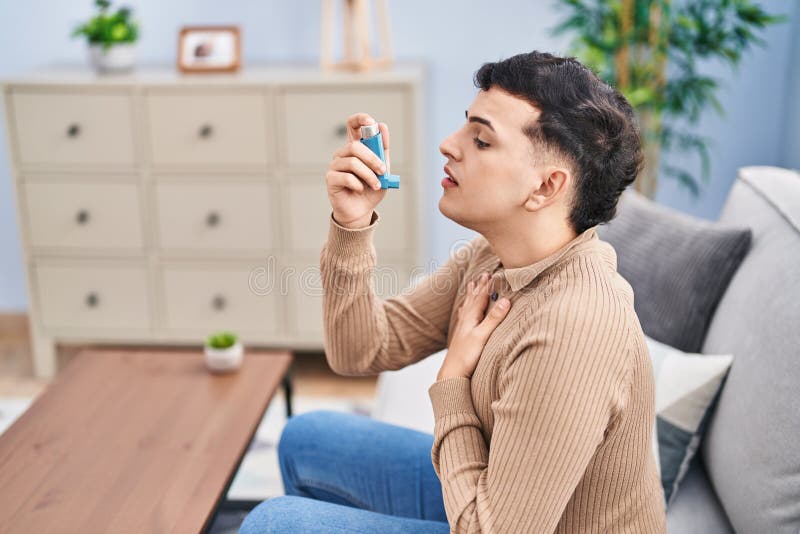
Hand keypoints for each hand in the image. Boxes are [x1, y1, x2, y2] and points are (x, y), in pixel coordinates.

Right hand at [325, 113, 390, 228]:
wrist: (361, 211)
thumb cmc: (370, 189)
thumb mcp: (382, 169)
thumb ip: (382, 150)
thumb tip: (382, 126)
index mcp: (355, 148)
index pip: (352, 125)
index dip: (360, 119)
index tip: (371, 122)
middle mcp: (343, 154)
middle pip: (355, 146)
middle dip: (373, 159)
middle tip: (382, 171)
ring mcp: (334, 166)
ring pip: (352, 162)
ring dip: (368, 174)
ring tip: (375, 185)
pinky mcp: (330, 179)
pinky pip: (346, 177)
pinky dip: (358, 184)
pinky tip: (360, 190)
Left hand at [437, 272, 510, 380]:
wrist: (451, 374)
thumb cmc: (467, 356)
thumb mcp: (482, 336)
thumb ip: (493, 319)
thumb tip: (505, 300)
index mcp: (471, 317)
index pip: (482, 297)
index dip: (488, 285)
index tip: (494, 273)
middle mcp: (466, 320)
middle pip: (474, 298)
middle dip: (480, 286)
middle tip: (484, 274)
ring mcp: (463, 328)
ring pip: (468, 305)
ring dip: (472, 294)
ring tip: (472, 284)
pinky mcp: (461, 336)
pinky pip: (464, 315)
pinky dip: (466, 307)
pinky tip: (463, 308)